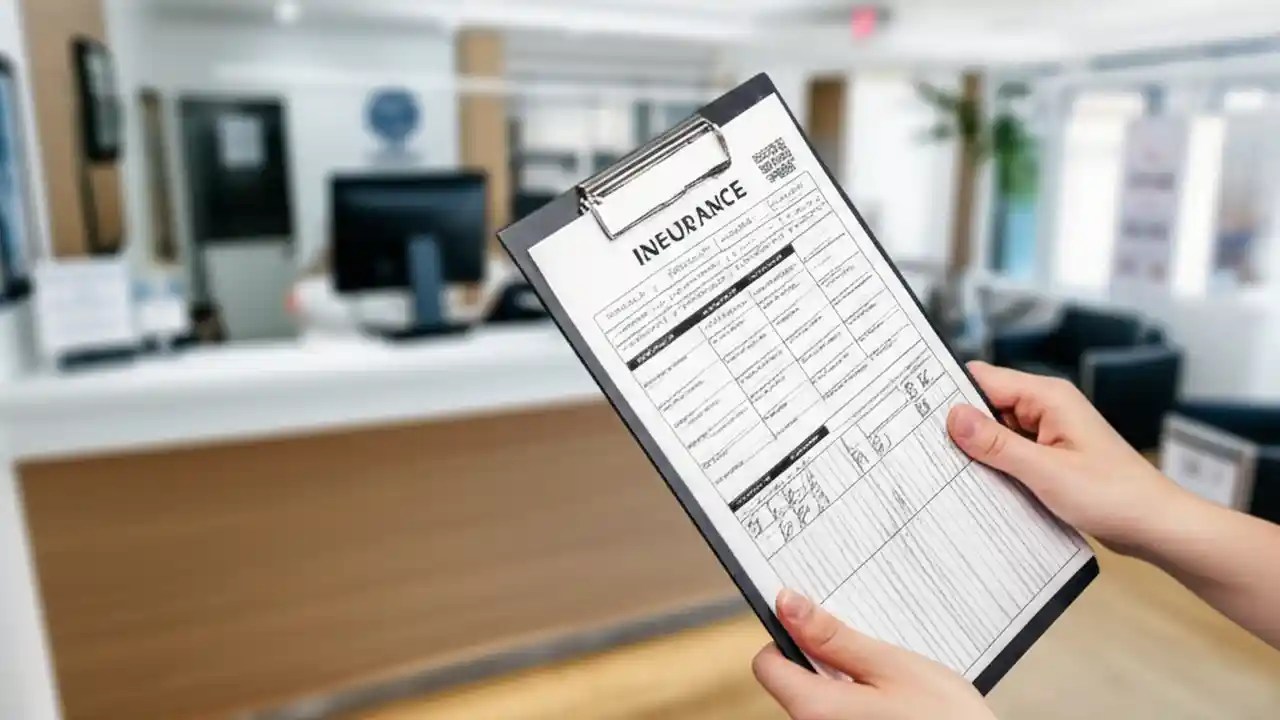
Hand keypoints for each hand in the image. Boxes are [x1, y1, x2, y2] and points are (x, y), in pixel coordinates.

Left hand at [752, 589, 995, 719]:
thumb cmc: (946, 719)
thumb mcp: (891, 665)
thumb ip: (832, 637)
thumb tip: (785, 604)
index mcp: (814, 710)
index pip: (767, 665)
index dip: (789, 638)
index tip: (820, 626)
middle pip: (794, 682)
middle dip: (824, 661)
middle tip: (870, 655)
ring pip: (819, 698)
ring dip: (844, 682)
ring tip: (889, 683)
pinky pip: (840, 713)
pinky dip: (857, 701)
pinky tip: (893, 702)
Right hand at [946, 361, 1189, 555]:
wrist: (1156, 526)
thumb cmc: (1114, 496)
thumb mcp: (1046, 471)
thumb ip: (997, 443)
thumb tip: (954, 417)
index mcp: (1049, 398)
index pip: (985, 380)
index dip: (952, 394)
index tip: (919, 413)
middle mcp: (1048, 408)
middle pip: (987, 405)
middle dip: (962, 427)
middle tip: (930, 450)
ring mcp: (1049, 433)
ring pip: (997, 432)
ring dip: (980, 451)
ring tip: (952, 472)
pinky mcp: (1051, 456)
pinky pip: (1011, 452)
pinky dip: (996, 466)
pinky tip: (982, 485)